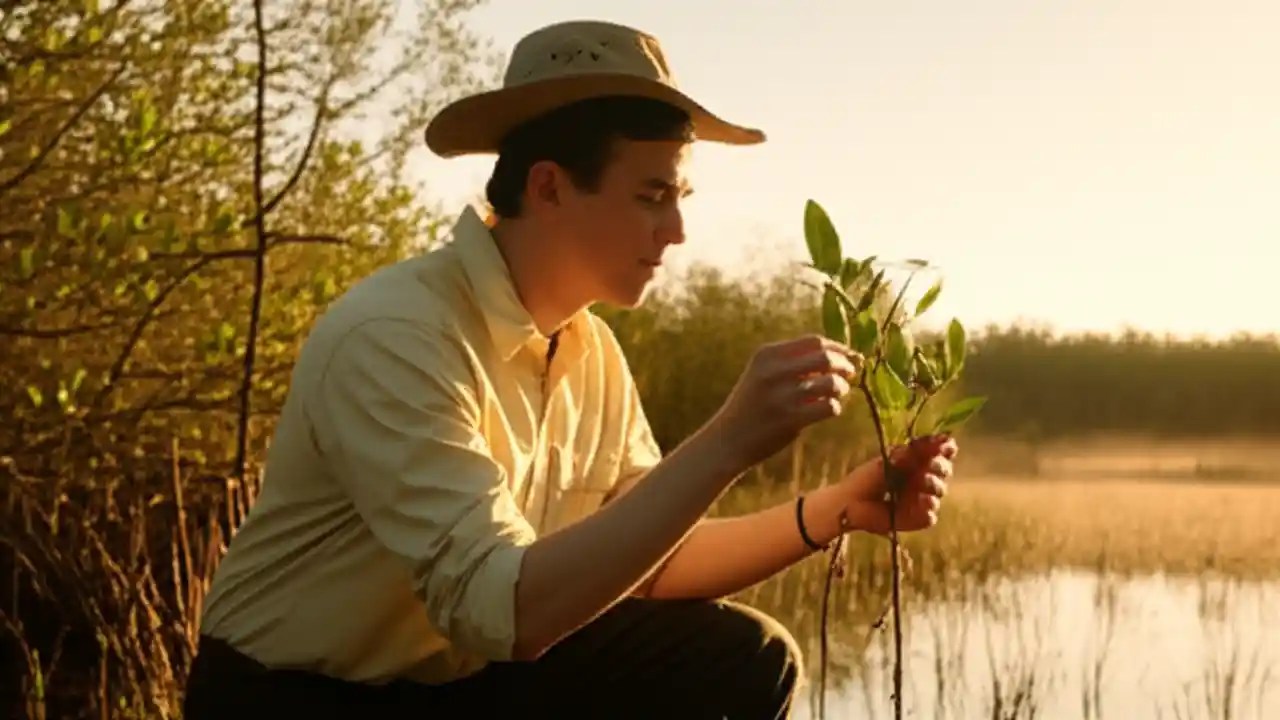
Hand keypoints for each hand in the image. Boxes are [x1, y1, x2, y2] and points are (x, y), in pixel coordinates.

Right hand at [708, 334, 862, 470]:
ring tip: (836, 394)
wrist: (728, 439)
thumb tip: (845, 356)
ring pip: (831, 383)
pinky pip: (829, 407)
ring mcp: (781, 396)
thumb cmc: (753, 404)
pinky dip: (834, 407)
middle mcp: (773, 371)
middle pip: (825, 357)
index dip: (837, 347)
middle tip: (850, 374)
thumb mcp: (763, 374)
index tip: (849, 356)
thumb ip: (795, 362)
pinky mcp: (790, 419)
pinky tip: (827, 410)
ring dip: (841, 388)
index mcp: (766, 354)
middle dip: (844, 365)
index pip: (813, 341)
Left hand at [841, 433, 957, 534]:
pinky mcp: (920, 519)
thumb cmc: (868, 477)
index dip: (946, 449)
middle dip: (939, 466)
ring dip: (932, 484)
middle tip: (929, 465)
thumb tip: (942, 438)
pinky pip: (931, 515)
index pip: (942, 453)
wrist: (851, 502)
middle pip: (945, 470)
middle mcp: (926, 480)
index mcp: (919, 462)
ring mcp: (924, 500)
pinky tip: (921, 501)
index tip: (946, 446)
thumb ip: (916, 451)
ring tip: (919, 482)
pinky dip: (926, 507)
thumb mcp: (891, 459)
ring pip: (940, 491)